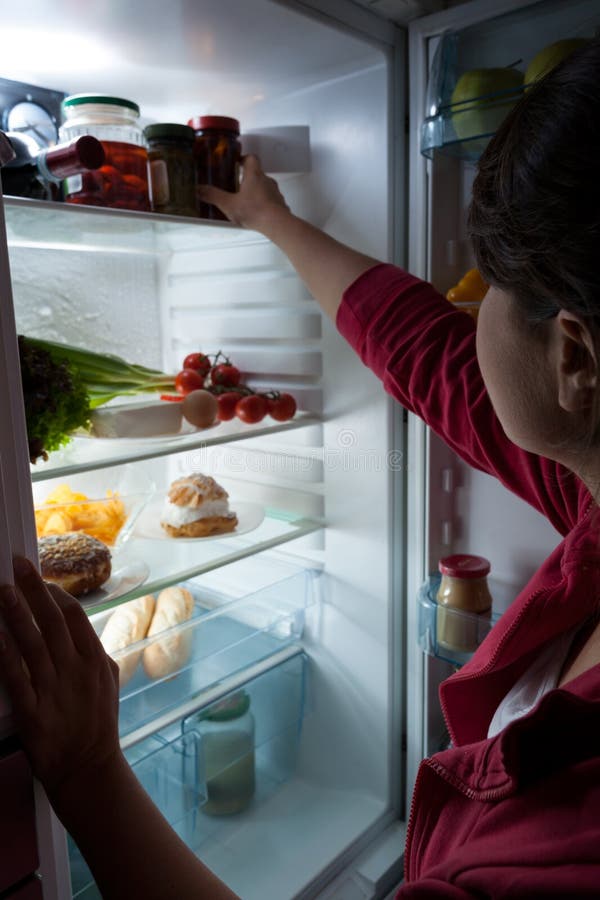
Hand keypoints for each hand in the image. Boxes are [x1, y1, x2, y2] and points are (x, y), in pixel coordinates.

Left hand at [0, 557, 121, 804]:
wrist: (89, 771)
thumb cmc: (97, 727)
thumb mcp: (109, 684)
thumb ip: (97, 655)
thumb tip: (83, 630)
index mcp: (96, 662)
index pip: (76, 617)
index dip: (56, 594)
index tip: (39, 577)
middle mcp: (77, 671)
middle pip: (54, 621)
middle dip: (35, 590)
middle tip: (18, 565)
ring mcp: (56, 691)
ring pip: (35, 644)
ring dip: (18, 614)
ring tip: (3, 590)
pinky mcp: (35, 713)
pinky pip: (17, 678)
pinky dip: (6, 655)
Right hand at [198, 154, 289, 230]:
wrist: (277, 224)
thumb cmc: (254, 210)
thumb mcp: (228, 204)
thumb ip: (213, 196)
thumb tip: (199, 189)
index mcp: (254, 175)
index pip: (251, 158)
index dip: (244, 158)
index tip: (237, 162)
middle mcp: (267, 180)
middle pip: (257, 173)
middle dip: (248, 177)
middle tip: (237, 184)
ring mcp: (275, 192)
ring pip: (265, 187)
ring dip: (256, 191)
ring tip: (245, 200)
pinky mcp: (280, 204)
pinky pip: (271, 200)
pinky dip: (264, 203)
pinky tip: (257, 212)